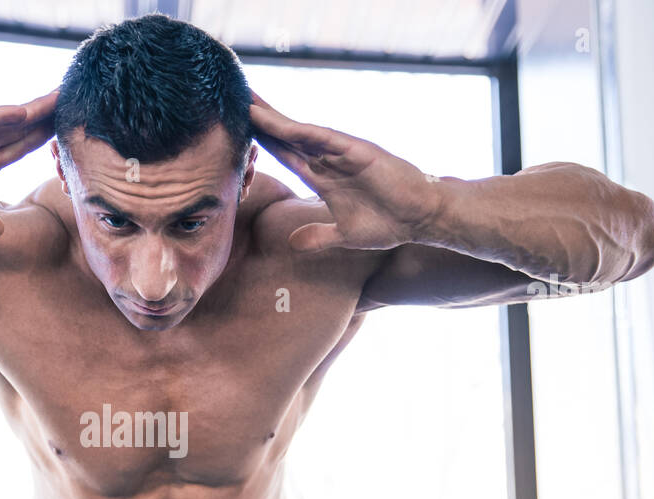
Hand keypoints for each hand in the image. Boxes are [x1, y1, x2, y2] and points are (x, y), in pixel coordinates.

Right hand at [0, 89, 57, 238]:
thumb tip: (0, 232)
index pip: (19, 147)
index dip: (43, 138)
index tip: (68, 130)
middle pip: (18, 129)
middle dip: (45, 117)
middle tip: (72, 101)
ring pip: (2, 121)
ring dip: (30, 110)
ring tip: (56, 98)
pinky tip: (21, 110)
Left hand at [249, 91, 443, 251]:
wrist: (421, 218)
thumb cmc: (388, 223)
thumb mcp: (343, 235)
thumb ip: (318, 237)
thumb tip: (294, 243)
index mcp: (322, 176)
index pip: (283, 153)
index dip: (260, 141)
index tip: (236, 129)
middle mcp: (328, 158)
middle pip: (285, 135)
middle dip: (259, 119)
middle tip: (233, 100)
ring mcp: (341, 151)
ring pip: (297, 131)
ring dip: (271, 118)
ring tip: (246, 102)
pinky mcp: (356, 150)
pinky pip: (321, 137)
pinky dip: (297, 129)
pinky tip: (275, 122)